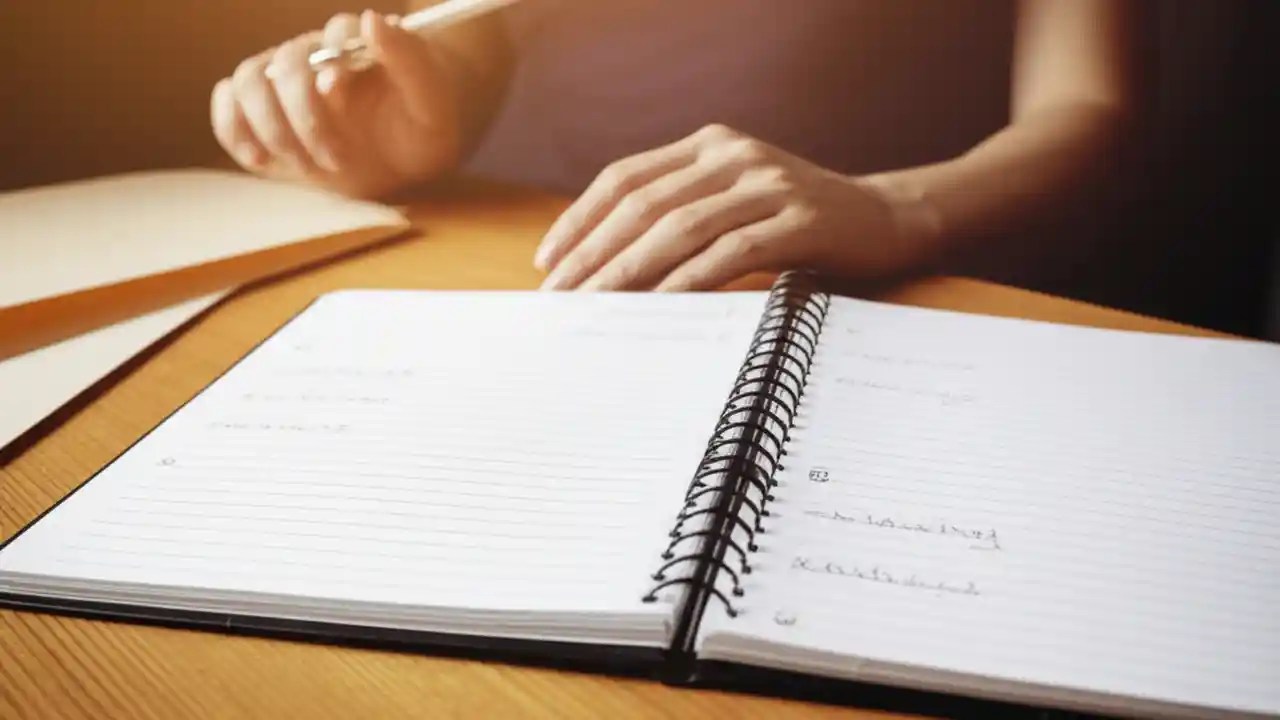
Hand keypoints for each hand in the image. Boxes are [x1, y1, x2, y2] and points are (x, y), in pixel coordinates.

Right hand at [210, 10, 461, 198]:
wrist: (405, 159)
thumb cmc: (423, 127)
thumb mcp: (432, 102)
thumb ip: (411, 60)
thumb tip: (373, 20)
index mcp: (353, 44)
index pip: (330, 37)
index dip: (332, 69)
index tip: (343, 99)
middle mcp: (312, 56)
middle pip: (284, 64)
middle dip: (306, 116)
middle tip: (336, 159)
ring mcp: (283, 85)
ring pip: (248, 81)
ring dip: (270, 126)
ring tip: (302, 164)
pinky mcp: (263, 116)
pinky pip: (227, 109)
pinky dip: (233, 129)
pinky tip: (259, 159)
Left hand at [534, 124, 933, 290]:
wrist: (886, 218)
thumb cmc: (797, 221)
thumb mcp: (734, 201)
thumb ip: (682, 215)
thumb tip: (605, 267)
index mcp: (709, 144)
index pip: (625, 178)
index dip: (580, 219)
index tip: (548, 262)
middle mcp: (734, 155)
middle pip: (644, 204)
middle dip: (593, 254)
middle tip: (560, 296)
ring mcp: (769, 184)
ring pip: (680, 228)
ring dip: (629, 271)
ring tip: (596, 307)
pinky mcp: (800, 219)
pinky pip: (730, 252)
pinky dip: (688, 281)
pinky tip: (658, 307)